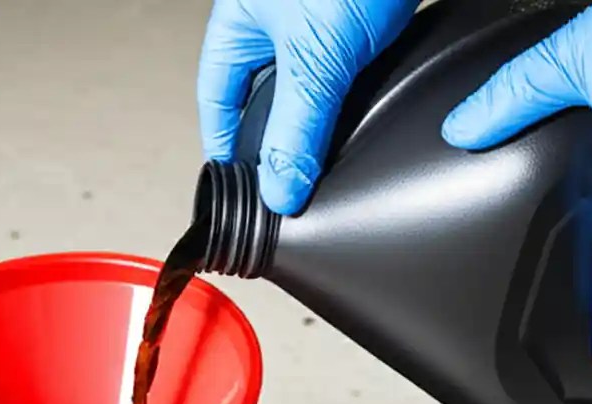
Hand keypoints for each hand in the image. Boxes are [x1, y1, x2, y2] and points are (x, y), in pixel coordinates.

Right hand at [198, 0, 417, 214]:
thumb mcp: (314, 58)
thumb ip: (298, 128)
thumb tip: (281, 189)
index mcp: (238, 28)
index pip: (219, 105)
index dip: (228, 151)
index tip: (244, 194)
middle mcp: (274, 24)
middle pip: (267, 102)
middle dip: (281, 143)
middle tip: (294, 189)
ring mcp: (318, 22)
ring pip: (312, 90)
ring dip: (324, 124)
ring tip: (333, 164)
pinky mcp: (359, 21)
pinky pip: (350, 75)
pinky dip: (358, 101)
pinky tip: (371, 119)